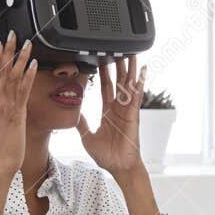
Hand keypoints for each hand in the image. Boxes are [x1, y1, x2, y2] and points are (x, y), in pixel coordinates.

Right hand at [0, 33, 36, 173]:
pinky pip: (23, 90)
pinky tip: (34, 64)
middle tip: (12, 34)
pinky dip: (28, 76)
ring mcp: (6, 106)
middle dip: (7, 51)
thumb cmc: (2, 146)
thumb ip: (1, 110)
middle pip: (1, 70)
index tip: (0, 44)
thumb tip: (3, 101)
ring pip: (12, 76)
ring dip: (20, 58)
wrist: (1, 161)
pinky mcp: (16, 113)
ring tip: (26, 43)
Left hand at [77, 56, 145, 177]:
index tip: (100, 59)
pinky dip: (140, 82)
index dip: (102, 73)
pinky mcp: (134, 114)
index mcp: (108, 111)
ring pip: (128, 84)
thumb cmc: (107, 155)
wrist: (119, 167)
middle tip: (115, 48)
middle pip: (118, 80)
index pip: (104, 86)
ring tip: (130, 52)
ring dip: (129, 68)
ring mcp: (127, 110)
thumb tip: (73, 112)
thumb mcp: (87, 136)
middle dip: (117, 65)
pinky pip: (137, 95)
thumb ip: (81, 123)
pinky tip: (142, 69)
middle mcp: (119, 108)